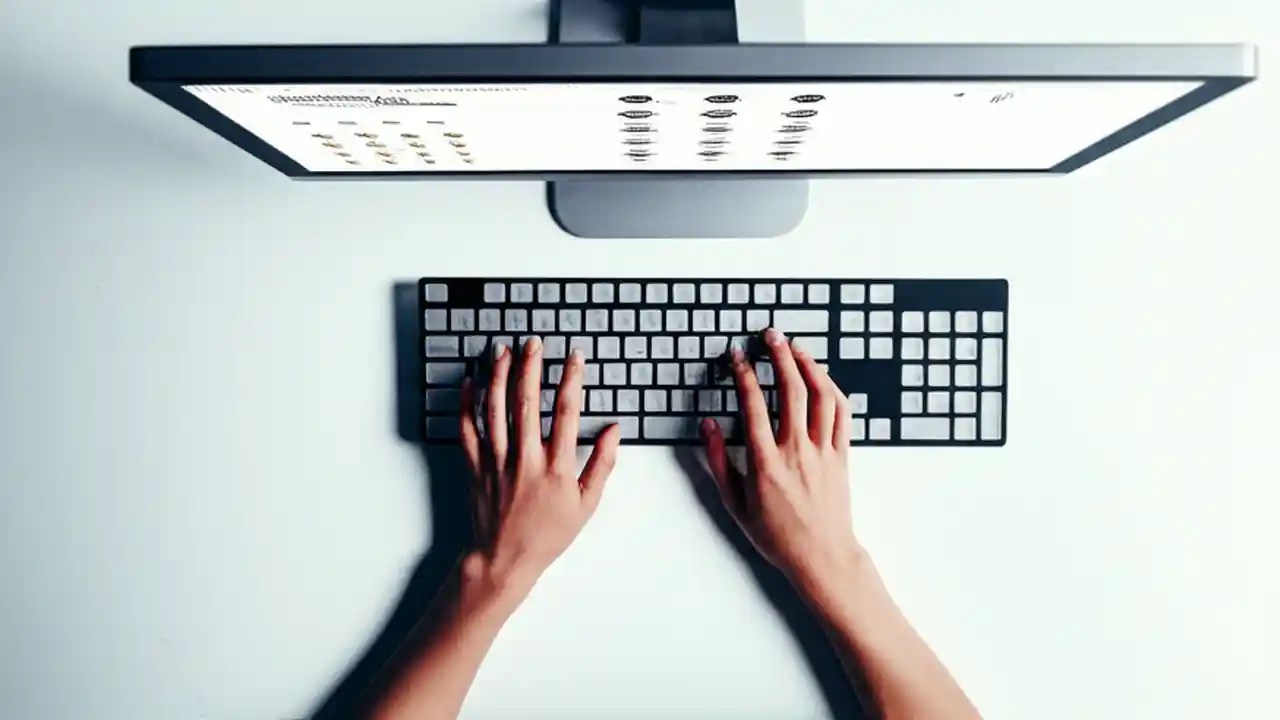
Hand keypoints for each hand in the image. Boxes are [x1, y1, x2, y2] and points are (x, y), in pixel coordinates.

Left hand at [458, 340, 620, 605]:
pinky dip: (467, 403)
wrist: (504, 558)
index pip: (567, 412)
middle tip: (535, 342)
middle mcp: (526, 459)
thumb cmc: (549, 533)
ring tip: (504, 350)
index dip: (572, 379)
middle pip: (528, 401)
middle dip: (532, 366)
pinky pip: (467, 428)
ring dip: (500, 375)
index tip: (575, 357)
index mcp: (557, 467)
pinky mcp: (475, 466)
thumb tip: (615, 429)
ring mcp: (497, 461)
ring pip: (496, 408)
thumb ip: (602, 463)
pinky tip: (470, 381)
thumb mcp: (587, 504)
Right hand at [701, 328, 862, 590]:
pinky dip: (833, 389)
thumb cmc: (776, 535)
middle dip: (779, 356)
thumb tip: (709, 426)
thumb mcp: (735, 503)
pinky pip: (841, 413)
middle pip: (791, 390)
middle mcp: (796, 451)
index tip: (736, 356)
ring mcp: (823, 451)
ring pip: (821, 396)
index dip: (742, 375)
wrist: (821, 556)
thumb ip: (720, 461)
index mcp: (766, 462)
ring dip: (809, 366)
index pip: (752, 405)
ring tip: (796, 348)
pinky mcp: (842, 455)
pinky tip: (822, 378)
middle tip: (770, 336)